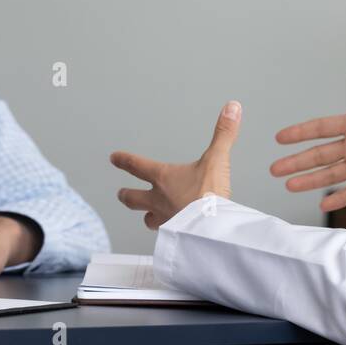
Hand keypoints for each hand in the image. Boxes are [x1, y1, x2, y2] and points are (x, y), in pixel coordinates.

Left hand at [111, 101, 239, 228]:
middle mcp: (159, 200)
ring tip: (147, 217)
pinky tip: (171, 234)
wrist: (211, 229)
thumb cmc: (209, 195)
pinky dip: (166, 232)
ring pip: (148, 219)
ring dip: (146, 216)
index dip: (124, 160)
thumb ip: (223, 134)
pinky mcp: (175, 236)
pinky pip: (165, 234)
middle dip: (126, 194)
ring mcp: (165, 220)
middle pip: (133, 198)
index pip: (137, 166)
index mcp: (164, 178)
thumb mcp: (217, 159)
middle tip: (121, 193)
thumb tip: (231, 109)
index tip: (114, 157)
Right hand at [272, 56, 345, 212]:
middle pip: (320, 154)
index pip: (322, 128)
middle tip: (274, 168)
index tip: (280, 137)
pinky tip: (322, 202)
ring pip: (330, 173)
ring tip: (288, 185)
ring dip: (309, 180)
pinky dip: (338, 197)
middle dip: (297, 161)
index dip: (301, 132)